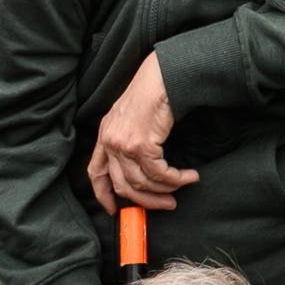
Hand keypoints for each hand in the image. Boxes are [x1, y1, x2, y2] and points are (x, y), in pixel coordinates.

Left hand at [87, 52, 195, 211]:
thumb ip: (128, 138)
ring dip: (166, 190)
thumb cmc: (152, 90)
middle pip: (122, 185)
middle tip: (166, 204)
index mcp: (105, 134)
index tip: (114, 209)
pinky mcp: (142, 144)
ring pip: (142, 183)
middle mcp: (110, 141)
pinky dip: (176, 179)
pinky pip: (159, 173)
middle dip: (146, 200)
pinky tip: (189, 176)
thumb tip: (142, 166)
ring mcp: (124, 144)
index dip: (104, 195)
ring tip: (183, 186)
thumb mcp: (129, 116)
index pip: (96, 172)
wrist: (163, 75)